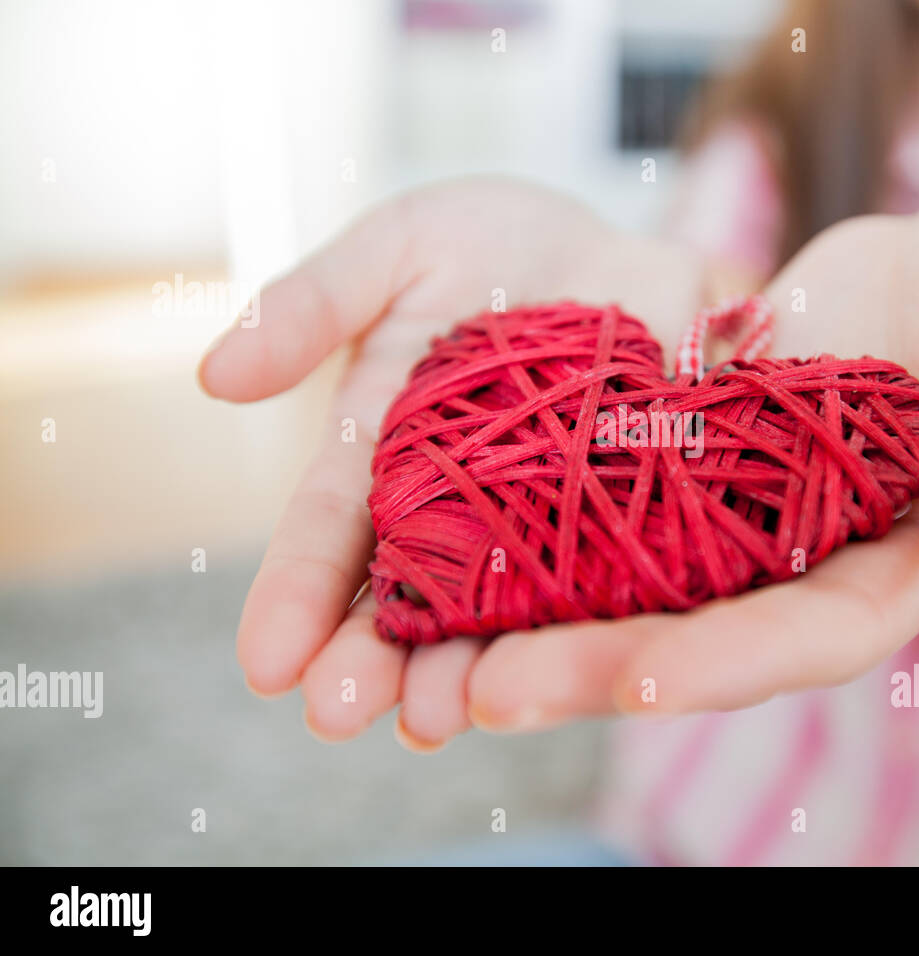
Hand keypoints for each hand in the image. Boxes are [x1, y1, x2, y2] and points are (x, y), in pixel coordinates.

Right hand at [200, 178, 705, 746]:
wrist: (622, 246)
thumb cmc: (495, 243)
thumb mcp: (398, 248)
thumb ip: (315, 303)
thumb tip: (215, 377)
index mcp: (383, 447)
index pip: (329, 530)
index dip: (294, 594)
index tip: (264, 664)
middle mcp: (454, 503)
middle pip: (404, 593)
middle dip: (369, 657)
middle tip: (340, 713)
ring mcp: (538, 517)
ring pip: (494, 610)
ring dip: (463, 669)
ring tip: (434, 722)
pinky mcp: (626, 515)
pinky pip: (602, 581)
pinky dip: (579, 629)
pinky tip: (562, 678)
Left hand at [204, 184, 918, 749]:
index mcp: (895, 560)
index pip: (812, 636)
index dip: (727, 666)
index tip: (632, 683)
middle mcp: (806, 562)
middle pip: (698, 636)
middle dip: (592, 668)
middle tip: (476, 692)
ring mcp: (741, 521)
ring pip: (631, 589)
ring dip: (536, 624)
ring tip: (430, 654)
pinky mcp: (686, 466)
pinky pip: (605, 508)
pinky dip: (535, 536)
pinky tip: (450, 549)